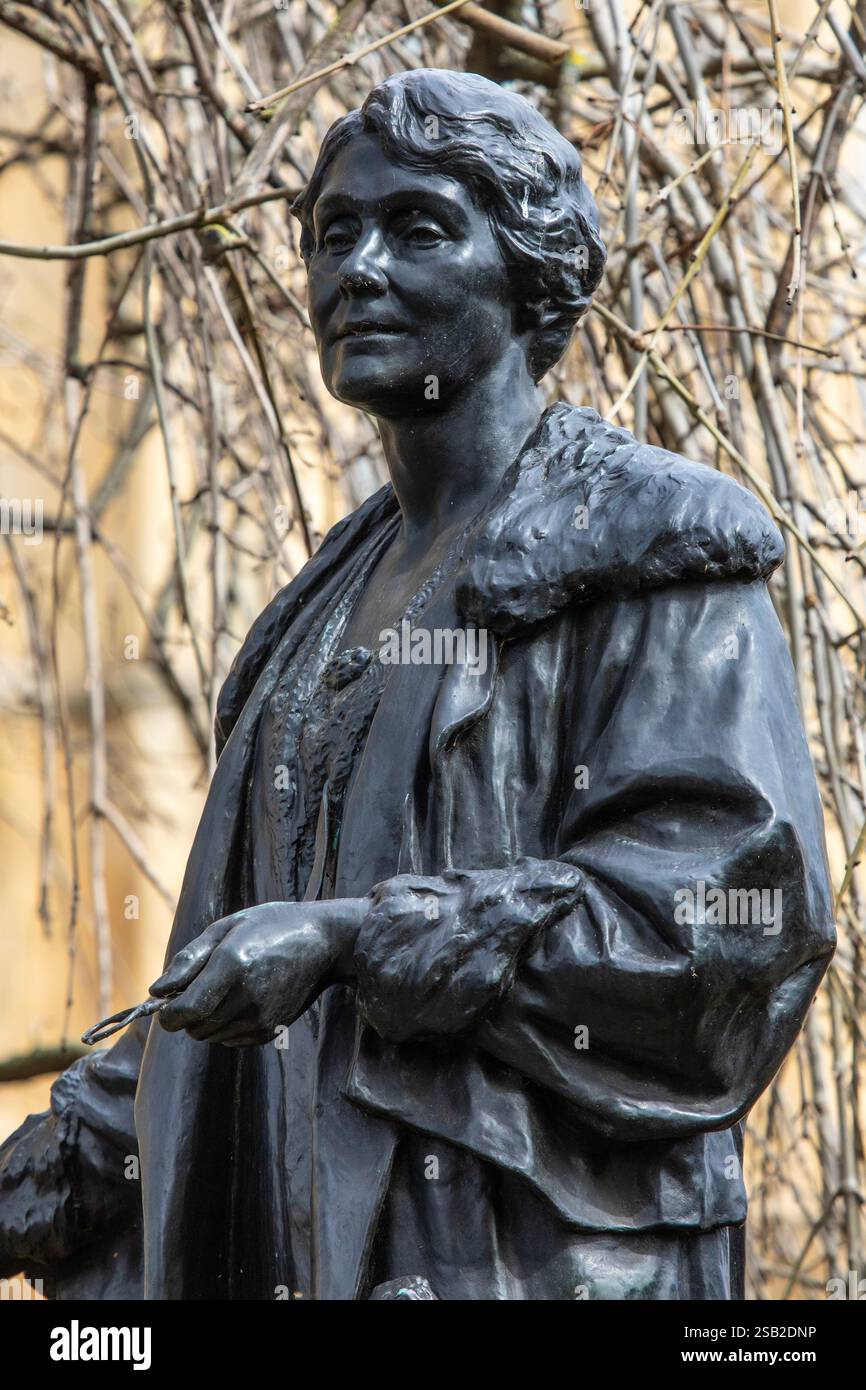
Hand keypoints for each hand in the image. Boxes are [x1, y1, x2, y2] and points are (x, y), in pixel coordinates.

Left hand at [151, 898, 366, 1045]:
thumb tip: (156, 991)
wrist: (324, 942)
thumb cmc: (271, 927)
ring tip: (222, 991)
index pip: (186, 1010)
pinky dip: (225, 1027)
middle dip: (186, 1015)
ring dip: (205, 1021)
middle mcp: (247, 995)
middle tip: (197, 991)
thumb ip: (189, 959)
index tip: (166, 1006)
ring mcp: (262, 1016)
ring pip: (211, 1036)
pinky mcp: (271, 1029)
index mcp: (233, 964)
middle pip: (195, 1028)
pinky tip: (240, 1001)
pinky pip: (231, 1040)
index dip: (168, 1015)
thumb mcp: (227, 927)